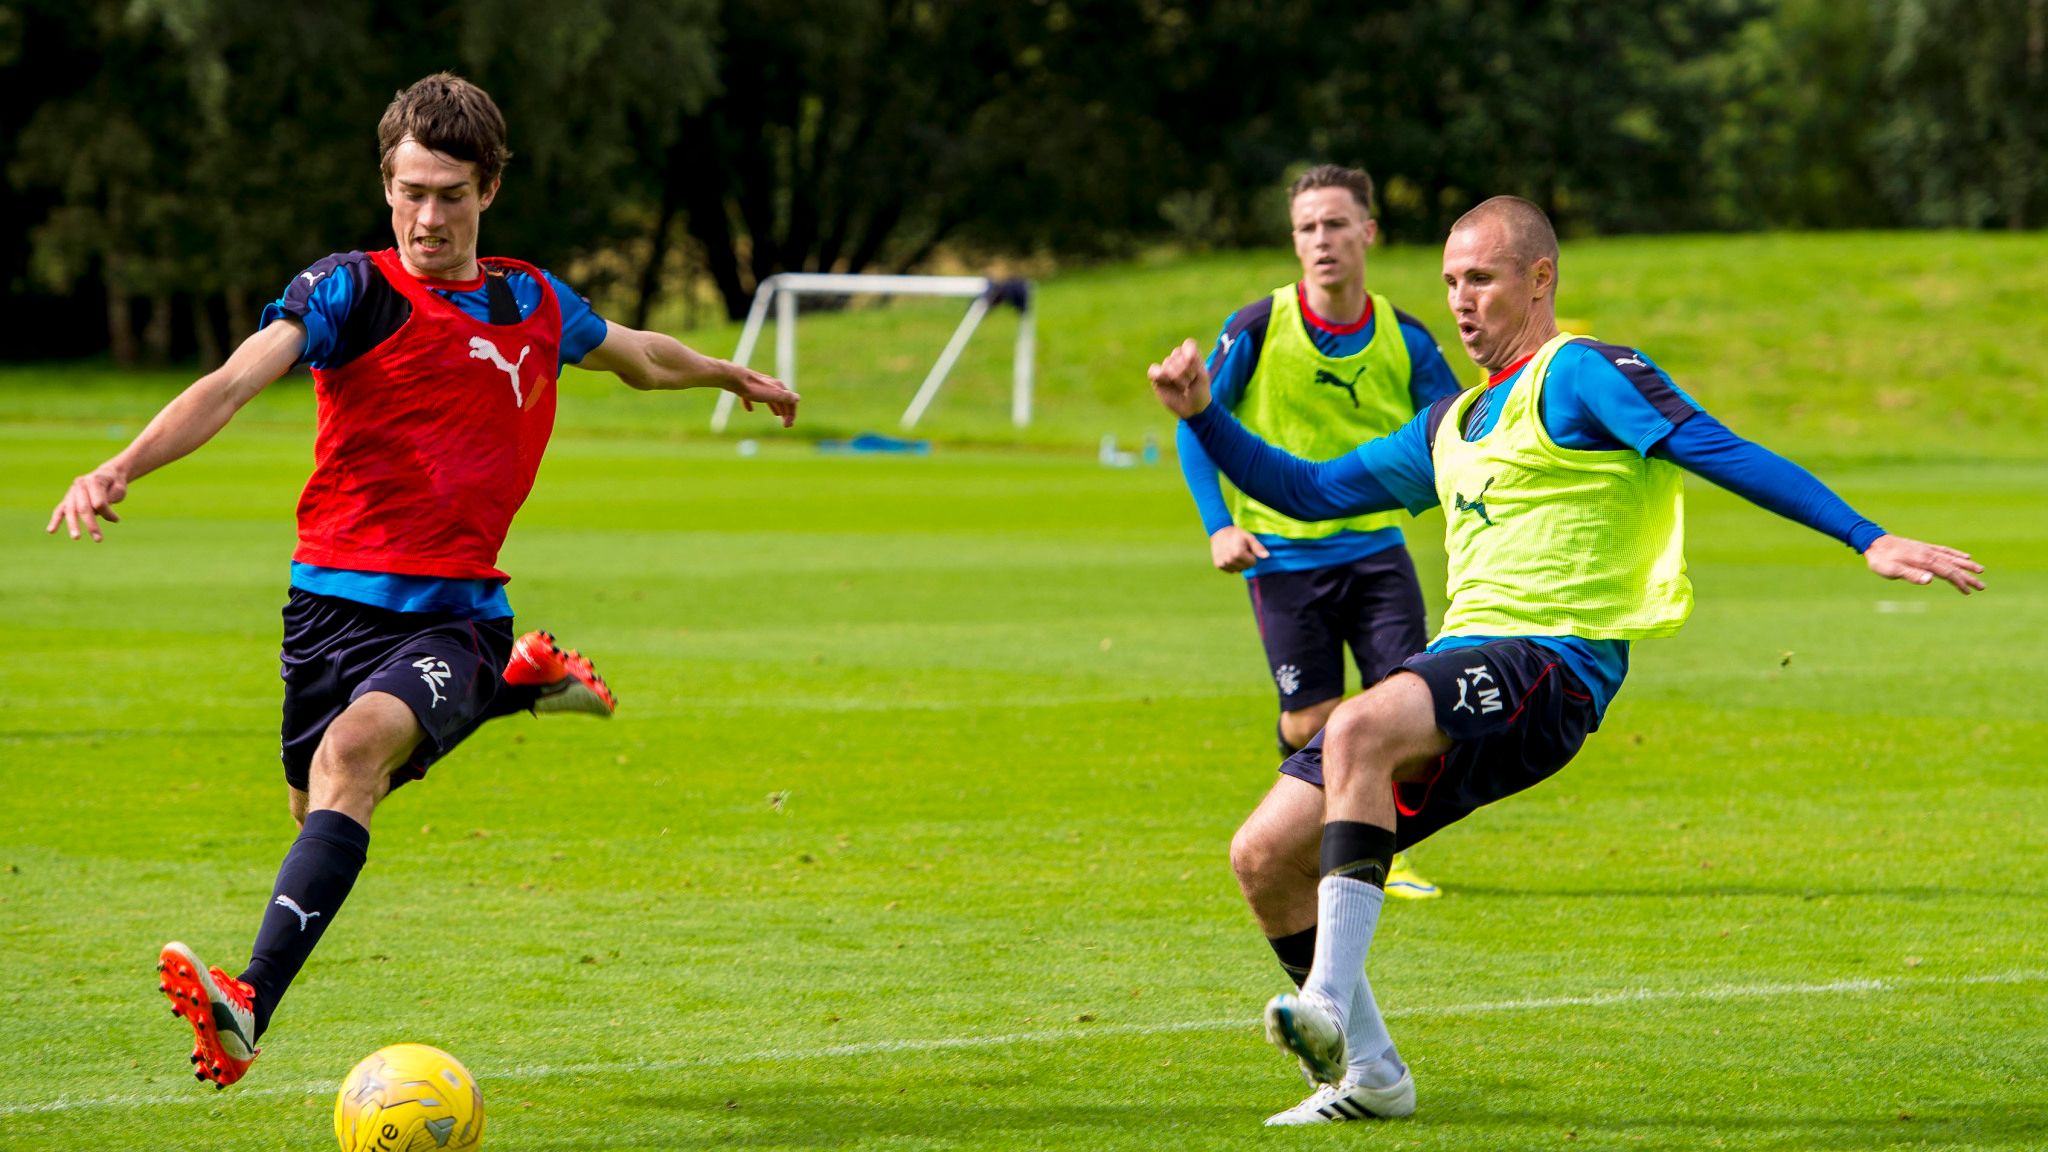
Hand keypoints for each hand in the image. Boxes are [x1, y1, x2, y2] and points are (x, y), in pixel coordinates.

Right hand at [47, 465, 129, 541]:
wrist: (108, 474)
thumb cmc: (115, 484)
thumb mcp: (119, 489)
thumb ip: (108, 499)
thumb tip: (96, 512)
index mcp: (94, 480)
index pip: (98, 502)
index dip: (107, 513)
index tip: (116, 519)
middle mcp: (81, 484)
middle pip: (83, 507)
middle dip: (91, 524)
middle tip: (98, 539)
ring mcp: (72, 491)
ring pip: (71, 510)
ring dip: (73, 525)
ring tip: (76, 538)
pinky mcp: (68, 498)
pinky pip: (60, 509)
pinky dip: (56, 520)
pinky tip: (51, 531)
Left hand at [725, 364, 799, 426]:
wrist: (734, 378)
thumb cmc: (754, 388)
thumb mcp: (772, 395)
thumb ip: (785, 397)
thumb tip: (798, 398)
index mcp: (778, 387)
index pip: (790, 400)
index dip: (792, 413)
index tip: (788, 425)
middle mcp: (770, 385)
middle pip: (781, 399)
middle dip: (785, 412)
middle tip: (786, 424)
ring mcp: (758, 386)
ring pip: (769, 398)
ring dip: (774, 407)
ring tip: (776, 415)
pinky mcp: (746, 387)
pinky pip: (751, 397)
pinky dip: (752, 404)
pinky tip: (750, 410)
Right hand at [1146, 338, 1211, 419]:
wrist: (1193, 409)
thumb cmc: (1200, 392)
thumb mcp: (1202, 375)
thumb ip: (1193, 360)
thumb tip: (1178, 350)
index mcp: (1191, 356)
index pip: (1188, 345)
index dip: (1190, 355)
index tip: (1194, 368)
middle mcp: (1178, 360)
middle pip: (1177, 354)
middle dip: (1186, 371)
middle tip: (1190, 383)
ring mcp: (1166, 368)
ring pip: (1167, 363)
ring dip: (1177, 378)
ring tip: (1182, 387)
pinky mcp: (1156, 378)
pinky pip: (1153, 370)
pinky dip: (1160, 375)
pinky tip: (1166, 382)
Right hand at [1209, 525, 1268, 572]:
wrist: (1220, 532)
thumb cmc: (1237, 534)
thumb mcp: (1249, 538)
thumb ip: (1258, 548)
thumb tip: (1267, 556)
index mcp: (1238, 553)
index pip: (1252, 564)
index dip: (1251, 555)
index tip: (1246, 547)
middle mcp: (1229, 560)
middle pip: (1245, 568)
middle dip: (1245, 560)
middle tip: (1240, 549)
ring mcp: (1223, 563)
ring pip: (1238, 570)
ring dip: (1238, 563)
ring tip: (1234, 552)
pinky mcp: (1218, 565)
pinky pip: (1230, 570)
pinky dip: (1232, 565)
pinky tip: (1229, 556)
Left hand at [1863, 534, 1984, 593]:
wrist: (1873, 542)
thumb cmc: (1881, 560)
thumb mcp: (1892, 571)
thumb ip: (1911, 575)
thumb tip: (1930, 580)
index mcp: (1924, 560)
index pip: (1947, 572)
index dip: (1959, 582)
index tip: (1968, 592)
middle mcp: (1929, 553)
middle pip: (1953, 566)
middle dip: (1968, 576)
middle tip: (1982, 586)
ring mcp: (1927, 549)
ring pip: (1952, 558)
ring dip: (1966, 564)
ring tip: (1981, 570)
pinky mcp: (1924, 547)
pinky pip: (1944, 550)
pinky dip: (1956, 554)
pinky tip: (1964, 556)